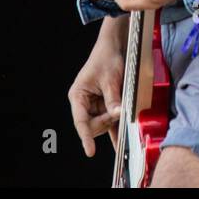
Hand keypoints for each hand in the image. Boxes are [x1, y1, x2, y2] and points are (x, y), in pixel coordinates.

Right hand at [68, 37, 125, 157]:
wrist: (114, 47)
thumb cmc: (107, 59)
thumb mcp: (111, 79)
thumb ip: (113, 99)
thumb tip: (118, 115)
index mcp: (78, 95)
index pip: (81, 121)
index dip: (85, 136)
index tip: (90, 151)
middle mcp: (83, 103)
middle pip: (93, 125)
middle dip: (106, 121)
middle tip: (118, 110)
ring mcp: (95, 106)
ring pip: (103, 125)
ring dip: (113, 121)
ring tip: (121, 106)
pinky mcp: (105, 106)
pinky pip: (109, 123)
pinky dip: (115, 131)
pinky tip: (119, 144)